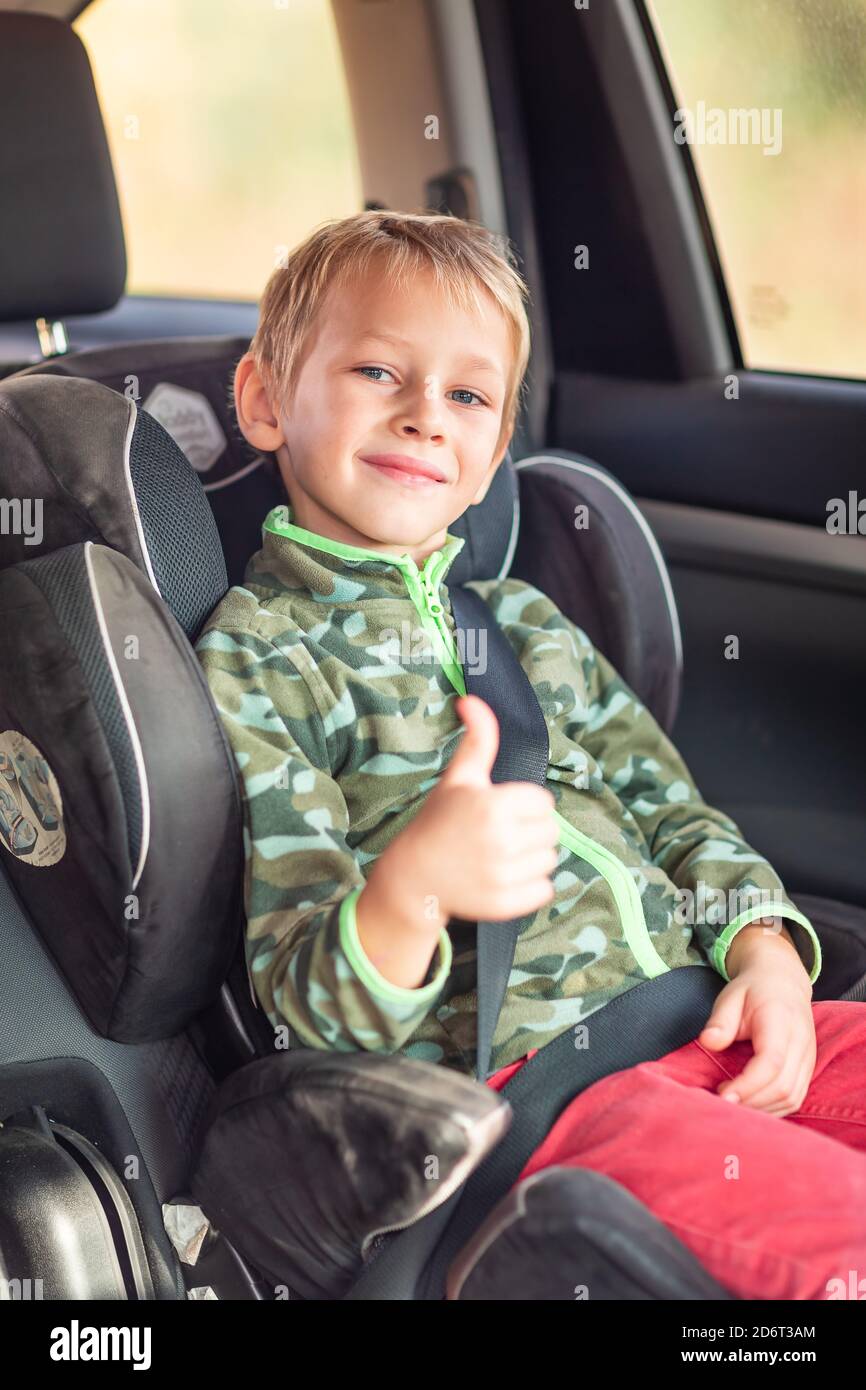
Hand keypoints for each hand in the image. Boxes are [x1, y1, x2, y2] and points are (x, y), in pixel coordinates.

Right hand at [382, 693, 558, 924]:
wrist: (414, 878)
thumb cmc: (439, 822)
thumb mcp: (459, 779)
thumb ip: (478, 740)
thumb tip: (472, 699)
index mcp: (493, 805)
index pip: (543, 802)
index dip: (524, 804)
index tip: (500, 811)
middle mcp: (500, 841)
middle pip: (551, 831)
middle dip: (530, 831)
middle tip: (500, 835)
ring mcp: (503, 875)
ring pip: (550, 860)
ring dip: (531, 858)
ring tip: (501, 856)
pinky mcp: (506, 904)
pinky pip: (545, 890)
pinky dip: (531, 886)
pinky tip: (504, 877)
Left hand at [697, 919, 815, 1116]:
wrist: (783, 982)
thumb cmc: (752, 991)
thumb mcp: (730, 996)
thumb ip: (720, 1021)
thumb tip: (708, 1042)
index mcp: (781, 1021)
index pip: (771, 1062)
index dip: (748, 1085)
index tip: (722, 1095)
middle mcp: (801, 1042)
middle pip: (783, 1086)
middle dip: (751, 1102)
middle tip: (720, 1102)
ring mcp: (808, 1058)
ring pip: (791, 1097)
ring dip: (761, 1109)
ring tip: (732, 1106)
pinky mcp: (808, 1069)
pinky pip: (795, 1098)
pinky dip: (772, 1109)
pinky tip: (750, 1106)